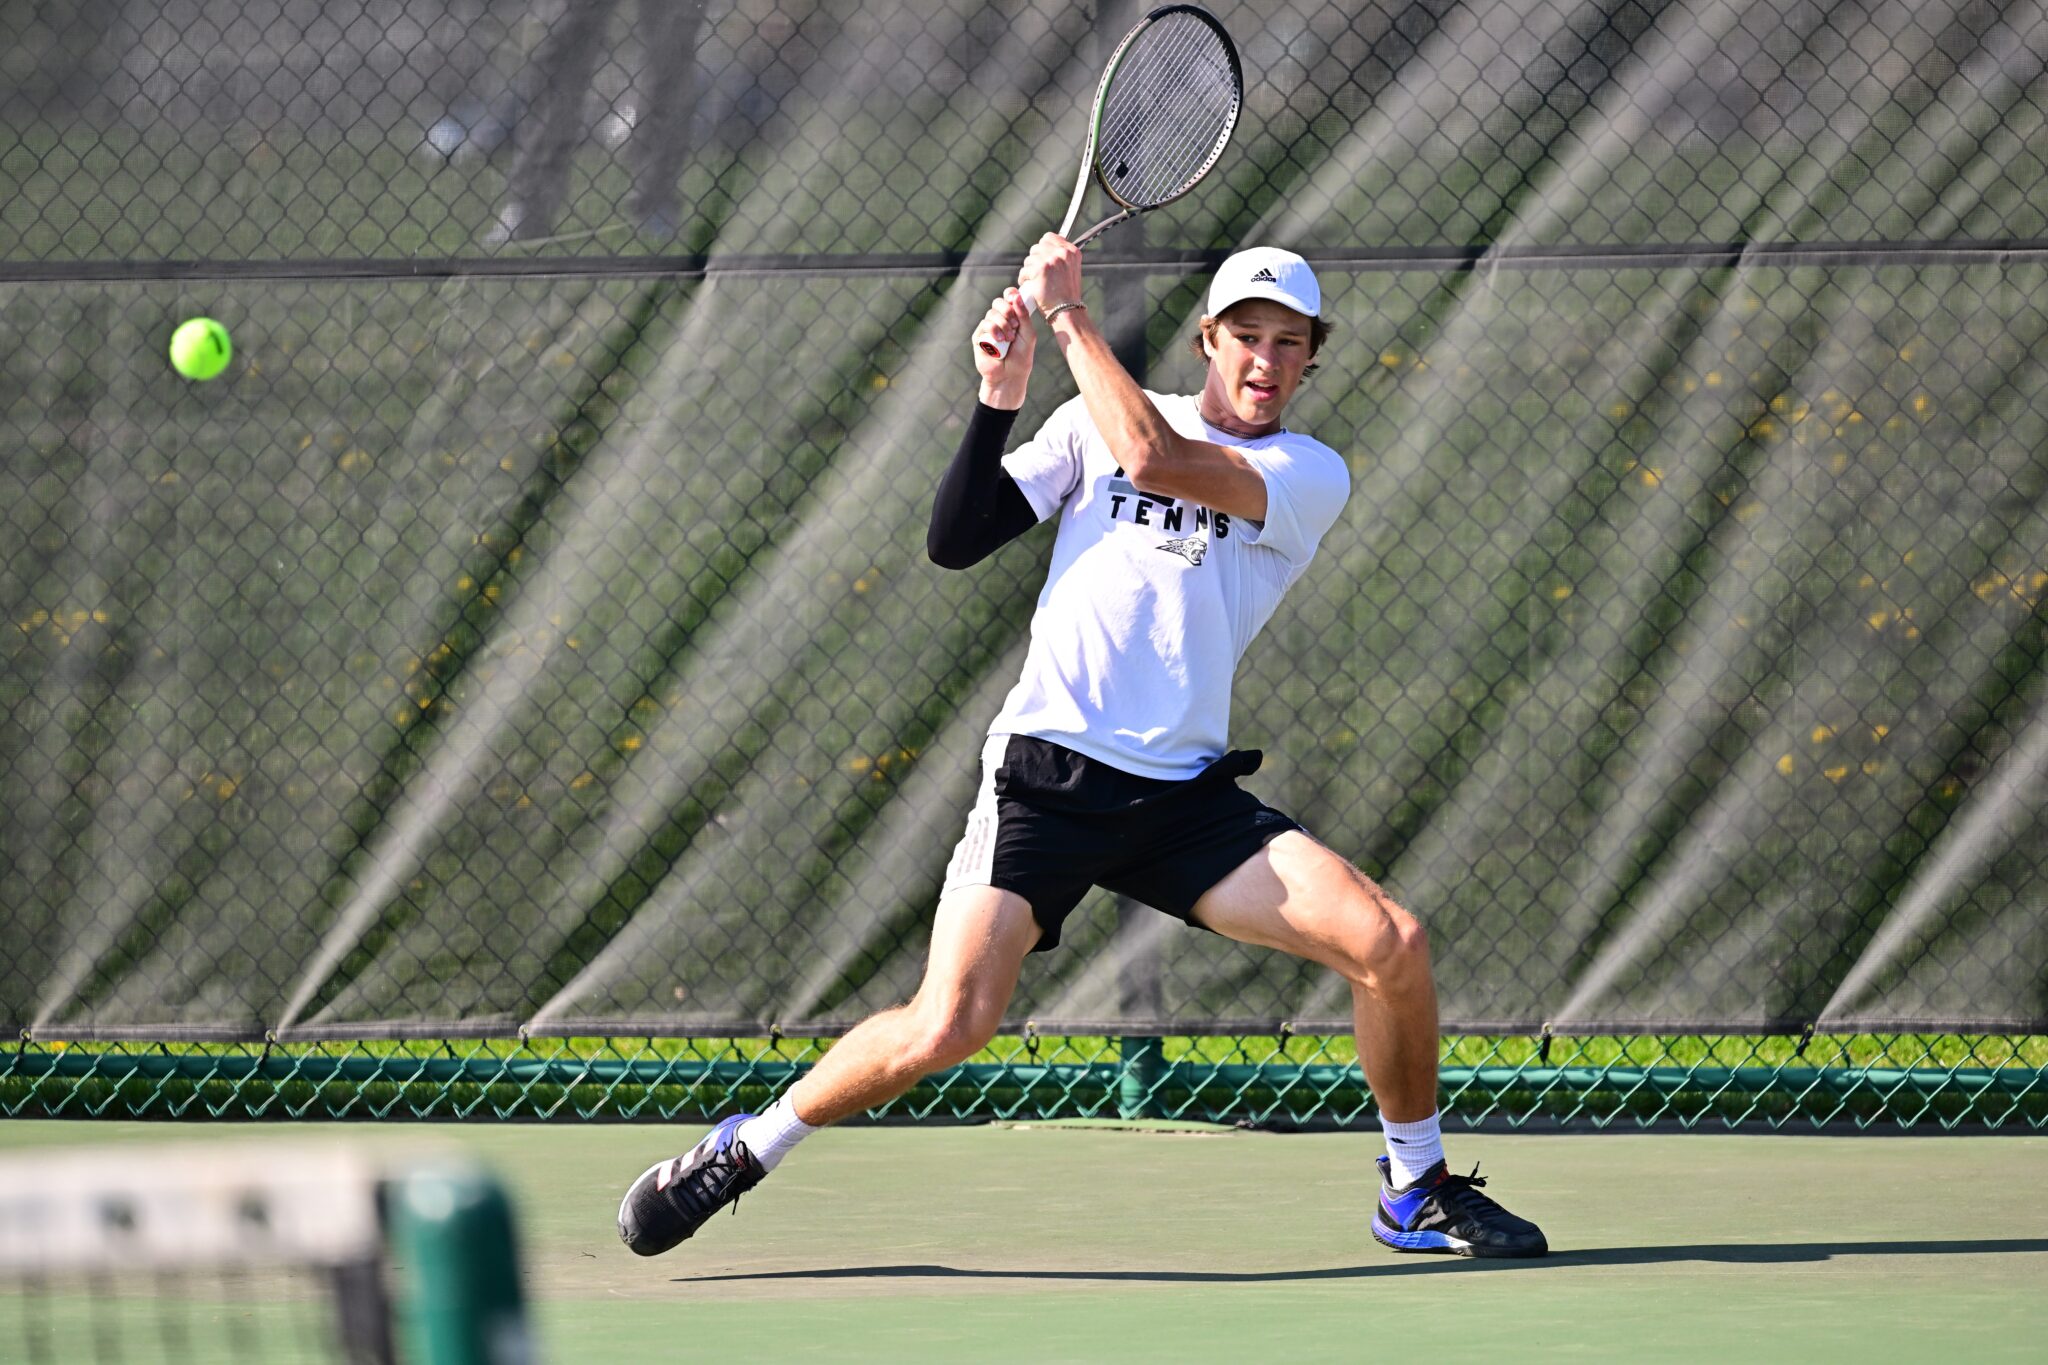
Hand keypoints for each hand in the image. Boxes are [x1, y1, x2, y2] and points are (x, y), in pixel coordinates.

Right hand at [973, 286, 1032, 404]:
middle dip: (1007, 310)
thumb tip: (1016, 295)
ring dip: (1003, 325)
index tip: (1014, 297)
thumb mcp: (1028, 334)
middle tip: (1015, 325)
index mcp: (1012, 317)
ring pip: (991, 314)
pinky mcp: (978, 337)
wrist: (1010, 376)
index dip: (1010, 294)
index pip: (1008, 298)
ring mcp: (988, 328)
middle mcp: (999, 321)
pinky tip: (999, 342)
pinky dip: (993, 331)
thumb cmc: (1021, 357)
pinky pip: (984, 325)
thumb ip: (1023, 315)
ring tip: (1009, 339)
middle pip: (998, 302)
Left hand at [1019, 233, 1083, 316]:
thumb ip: (1061, 258)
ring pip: (1029, 260)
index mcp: (1071, 251)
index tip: (1041, 259)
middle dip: (1034, 261)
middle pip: (1037, 248)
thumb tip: (1045, 248)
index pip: (1049, 237)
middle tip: (1037, 274)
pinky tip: (1031, 287)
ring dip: (1029, 271)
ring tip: (1035, 282)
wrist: (1067, 310)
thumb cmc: (1066, 295)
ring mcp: (1051, 260)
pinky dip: (1024, 280)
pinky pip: (1024, 271)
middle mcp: (1062, 253)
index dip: (1042, 248)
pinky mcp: (1040, 269)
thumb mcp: (1070, 270)